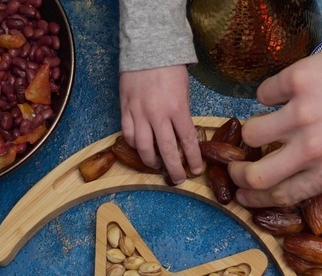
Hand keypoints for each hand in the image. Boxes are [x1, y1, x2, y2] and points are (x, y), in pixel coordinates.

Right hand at [119, 65, 203, 183]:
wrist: (147, 49)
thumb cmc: (170, 69)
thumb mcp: (184, 92)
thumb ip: (182, 114)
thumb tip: (183, 135)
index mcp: (178, 109)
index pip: (188, 141)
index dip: (193, 159)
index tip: (196, 170)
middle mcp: (158, 115)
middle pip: (167, 150)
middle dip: (174, 168)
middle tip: (178, 179)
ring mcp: (139, 113)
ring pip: (144, 147)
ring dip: (151, 161)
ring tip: (157, 166)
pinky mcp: (125, 109)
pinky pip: (128, 134)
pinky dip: (134, 144)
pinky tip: (140, 148)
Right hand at [228, 36, 321, 206]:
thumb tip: (290, 175)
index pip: (280, 196)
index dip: (255, 199)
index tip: (243, 196)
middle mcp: (314, 149)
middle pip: (255, 175)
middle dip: (238, 174)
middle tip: (235, 167)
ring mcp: (304, 114)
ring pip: (252, 131)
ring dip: (250, 130)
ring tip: (261, 123)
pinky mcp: (299, 80)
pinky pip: (265, 93)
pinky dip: (268, 95)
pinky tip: (285, 92)